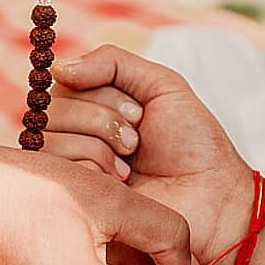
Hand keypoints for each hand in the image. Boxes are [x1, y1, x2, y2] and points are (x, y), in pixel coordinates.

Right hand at [50, 47, 253, 264]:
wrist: (213, 197)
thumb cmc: (193, 144)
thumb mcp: (160, 85)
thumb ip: (112, 62)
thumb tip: (58, 66)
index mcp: (93, 109)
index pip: (64, 83)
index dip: (100, 93)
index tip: (139, 112)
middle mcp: (75, 138)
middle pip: (53, 110)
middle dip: (103, 120)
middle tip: (138, 140)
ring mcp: (72, 171)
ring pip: (52, 139)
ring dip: (100, 146)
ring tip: (132, 166)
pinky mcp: (75, 203)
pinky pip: (58, 171)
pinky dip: (96, 170)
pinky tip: (124, 186)